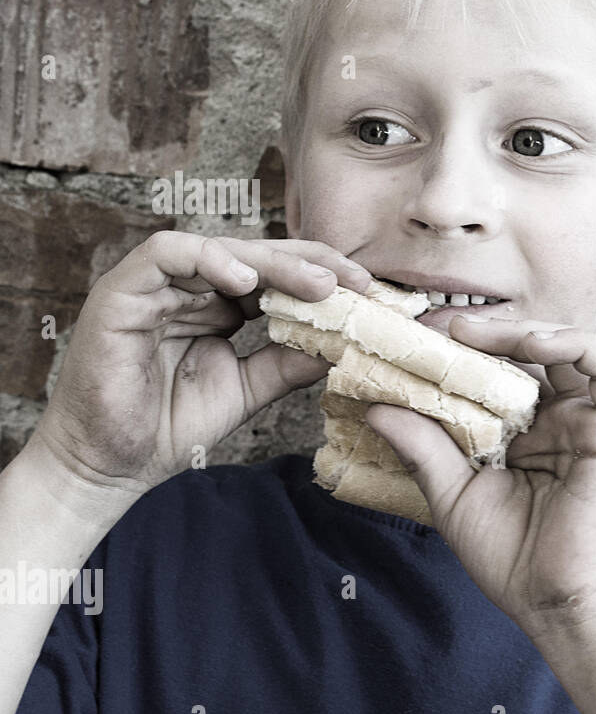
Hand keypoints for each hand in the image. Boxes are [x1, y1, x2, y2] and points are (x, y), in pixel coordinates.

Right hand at [31, 230, 371, 493]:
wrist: (112, 464)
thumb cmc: (169, 425)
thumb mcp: (247, 388)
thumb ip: (287, 362)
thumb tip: (342, 343)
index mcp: (215, 306)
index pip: (273, 275)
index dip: (318, 276)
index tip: (366, 290)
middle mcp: (186, 289)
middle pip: (254, 255)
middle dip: (308, 263)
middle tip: (353, 279)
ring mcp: (153, 286)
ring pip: (219, 248)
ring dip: (272, 261)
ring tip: (316, 283)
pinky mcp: (120, 291)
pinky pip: (165, 253)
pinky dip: (209, 258)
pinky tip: (246, 280)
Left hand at [364, 316, 595, 640]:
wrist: (558, 600)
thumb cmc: (513, 560)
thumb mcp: (454, 496)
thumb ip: (423, 449)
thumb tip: (377, 407)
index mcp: (527, 439)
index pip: (499, 380)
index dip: (466, 358)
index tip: (420, 346)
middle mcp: (561, 424)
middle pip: (530, 359)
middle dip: (488, 336)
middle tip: (441, 328)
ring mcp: (591, 423)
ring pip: (567, 351)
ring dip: (525, 331)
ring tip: (477, 332)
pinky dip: (572, 343)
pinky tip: (532, 344)